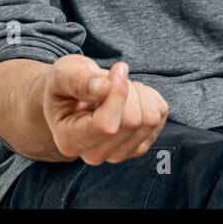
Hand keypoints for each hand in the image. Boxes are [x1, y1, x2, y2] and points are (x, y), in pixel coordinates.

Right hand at [39, 55, 168, 164]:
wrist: (72, 96)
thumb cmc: (65, 84)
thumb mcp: (62, 74)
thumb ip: (77, 81)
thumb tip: (103, 88)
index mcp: (69, 140)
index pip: (106, 125)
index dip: (118, 93)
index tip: (118, 68)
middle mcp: (94, 154)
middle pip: (132, 121)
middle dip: (127, 88)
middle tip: (112, 77)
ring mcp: (119, 154)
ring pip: (149, 119)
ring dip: (139, 92)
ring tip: (119, 85)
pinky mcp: (139, 146)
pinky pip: (160, 115)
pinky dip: (149, 97)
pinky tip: (129, 95)